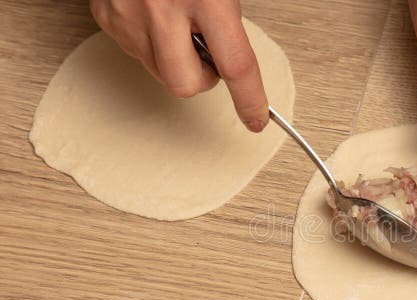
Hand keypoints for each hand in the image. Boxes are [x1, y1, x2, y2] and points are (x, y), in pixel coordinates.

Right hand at [90, 0, 268, 131]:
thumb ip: (228, 15)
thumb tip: (235, 56)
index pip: (236, 66)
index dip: (250, 100)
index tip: (256, 119)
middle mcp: (164, 11)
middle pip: (186, 85)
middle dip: (202, 79)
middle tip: (209, 55)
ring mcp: (130, 16)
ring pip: (158, 71)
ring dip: (175, 59)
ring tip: (178, 23)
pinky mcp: (106, 17)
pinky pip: (134, 51)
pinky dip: (150, 42)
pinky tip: (154, 16)